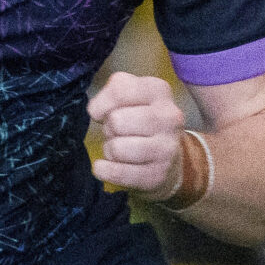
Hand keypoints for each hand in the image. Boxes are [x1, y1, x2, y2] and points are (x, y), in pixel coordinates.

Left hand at [88, 72, 191, 198]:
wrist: (167, 157)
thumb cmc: (140, 119)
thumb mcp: (130, 94)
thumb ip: (112, 90)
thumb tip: (95, 109)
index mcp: (159, 90)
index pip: (118, 91)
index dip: (101, 104)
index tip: (103, 113)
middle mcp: (169, 117)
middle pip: (116, 121)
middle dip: (108, 128)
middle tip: (118, 133)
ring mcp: (167, 148)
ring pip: (116, 148)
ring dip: (109, 150)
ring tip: (120, 148)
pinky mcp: (158, 174)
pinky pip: (118, 173)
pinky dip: (105, 170)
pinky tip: (107, 167)